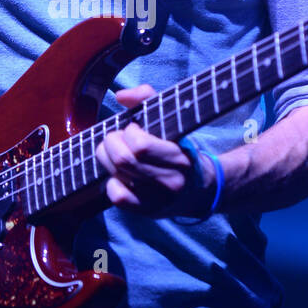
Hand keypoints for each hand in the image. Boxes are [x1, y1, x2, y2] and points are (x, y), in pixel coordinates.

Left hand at [94, 84, 215, 218]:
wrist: (199, 190)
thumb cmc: (180, 149)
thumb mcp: (173, 120)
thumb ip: (148, 98)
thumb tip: (120, 96)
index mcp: (180, 157)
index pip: (140, 146)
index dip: (130, 132)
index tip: (135, 128)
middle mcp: (171, 182)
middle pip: (122, 160)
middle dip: (112, 142)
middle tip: (118, 138)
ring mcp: (158, 200)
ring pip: (116, 175)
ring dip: (107, 158)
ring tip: (117, 152)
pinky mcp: (146, 211)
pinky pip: (117, 197)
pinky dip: (111, 182)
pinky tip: (119, 175)